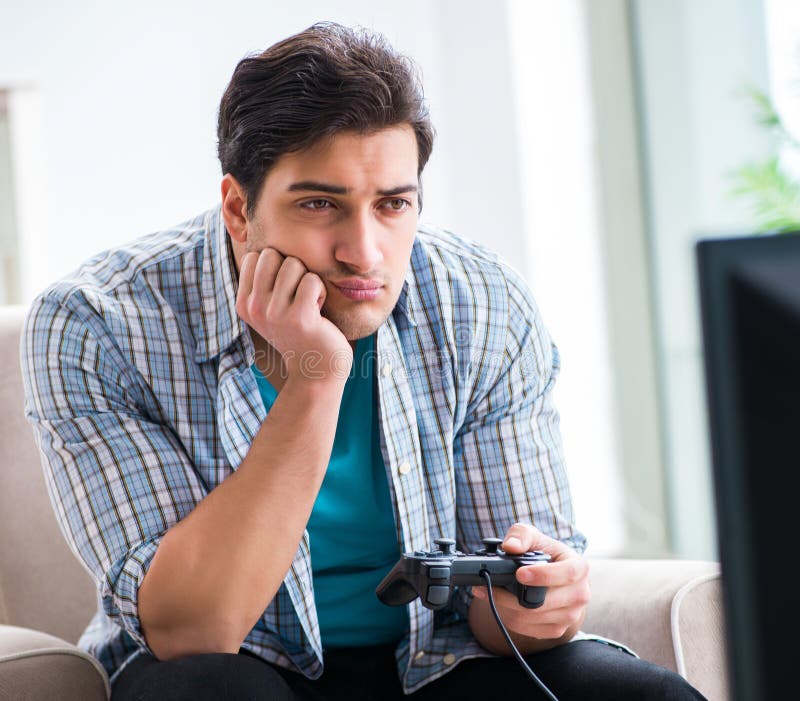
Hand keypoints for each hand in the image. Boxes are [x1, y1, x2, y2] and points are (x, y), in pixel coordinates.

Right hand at [236, 248, 352, 382]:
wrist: (317, 368)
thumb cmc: (299, 330)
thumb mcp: (271, 305)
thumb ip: (264, 277)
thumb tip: (254, 233)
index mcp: (244, 303)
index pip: (256, 255)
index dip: (276, 265)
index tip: (284, 291)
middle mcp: (254, 308)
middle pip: (272, 254)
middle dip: (292, 267)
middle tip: (298, 295)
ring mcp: (275, 314)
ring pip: (294, 264)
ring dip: (308, 280)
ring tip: (308, 304)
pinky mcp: (299, 318)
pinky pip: (312, 280)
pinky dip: (320, 291)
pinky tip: (318, 310)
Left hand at [471, 522, 589, 644]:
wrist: (549, 574)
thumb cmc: (543, 552)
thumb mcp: (533, 536)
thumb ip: (521, 535)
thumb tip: (511, 547)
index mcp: (579, 567)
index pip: (567, 574)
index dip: (543, 575)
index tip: (519, 573)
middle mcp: (580, 594)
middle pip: (545, 601)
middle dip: (513, 593)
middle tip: (490, 583)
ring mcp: (571, 615)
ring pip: (533, 617)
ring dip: (507, 605)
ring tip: (489, 591)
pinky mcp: (557, 629)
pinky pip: (530, 629)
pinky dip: (511, 618)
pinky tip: (501, 604)